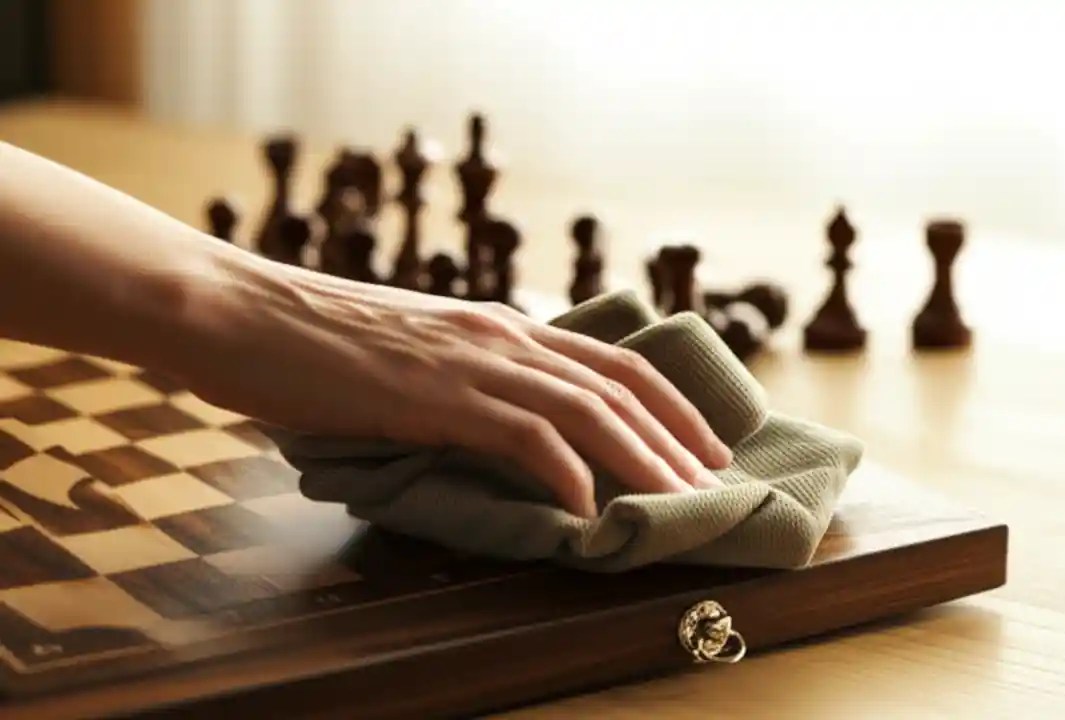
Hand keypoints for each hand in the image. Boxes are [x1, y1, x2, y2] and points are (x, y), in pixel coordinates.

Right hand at [167, 254, 731, 517]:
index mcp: (498, 325)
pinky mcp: (436, 391)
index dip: (668, 402)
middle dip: (677, 437)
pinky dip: (568, 471)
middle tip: (717, 482)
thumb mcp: (407, 354)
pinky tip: (590, 507)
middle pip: (618, 385)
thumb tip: (498, 427)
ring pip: (588, 408)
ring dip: (644, 457)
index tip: (702, 442)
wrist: (237, 311)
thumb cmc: (310, 341)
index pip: (611, 360)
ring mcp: (471, 359)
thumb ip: (460, 382)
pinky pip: (525, 433)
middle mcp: (501, 334)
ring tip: (683, 499)